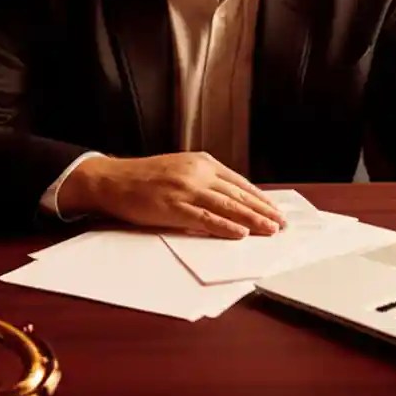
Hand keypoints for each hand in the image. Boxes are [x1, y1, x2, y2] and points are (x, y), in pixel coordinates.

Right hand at [56, 152, 285, 238]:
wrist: (113, 179)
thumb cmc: (145, 177)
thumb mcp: (180, 168)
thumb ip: (205, 180)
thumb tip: (231, 198)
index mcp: (202, 162)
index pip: (239, 183)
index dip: (260, 198)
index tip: (275, 210)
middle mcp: (198, 173)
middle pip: (238, 194)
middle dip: (263, 211)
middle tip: (281, 224)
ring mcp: (186, 189)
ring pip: (228, 207)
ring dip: (253, 220)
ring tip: (270, 230)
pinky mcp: (173, 207)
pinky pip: (205, 219)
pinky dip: (225, 227)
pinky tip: (241, 233)